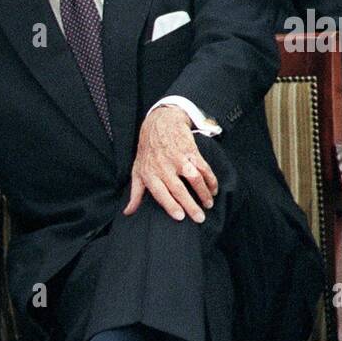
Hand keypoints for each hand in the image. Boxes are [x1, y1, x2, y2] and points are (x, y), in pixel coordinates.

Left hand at [123, 105, 217, 221]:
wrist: (160, 123)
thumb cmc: (147, 151)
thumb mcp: (137, 171)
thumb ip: (135, 193)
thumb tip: (127, 212)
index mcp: (150, 174)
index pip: (160, 193)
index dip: (170, 205)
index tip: (180, 217)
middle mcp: (164, 167)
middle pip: (179, 189)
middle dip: (190, 205)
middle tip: (199, 218)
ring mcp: (178, 158)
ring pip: (194, 178)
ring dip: (204, 192)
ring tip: (208, 204)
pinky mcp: (190, 151)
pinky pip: (203, 167)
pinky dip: (211, 179)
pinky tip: (213, 189)